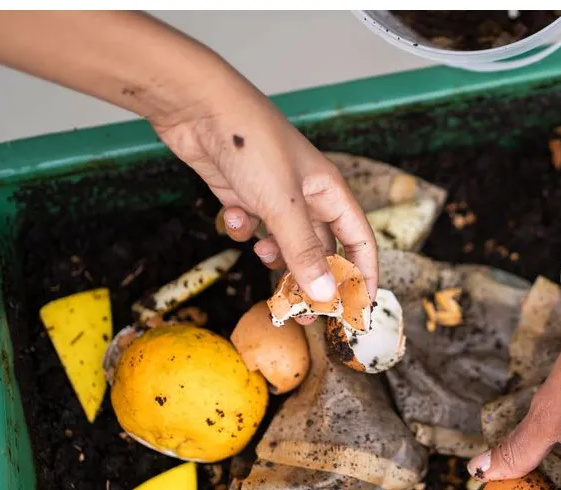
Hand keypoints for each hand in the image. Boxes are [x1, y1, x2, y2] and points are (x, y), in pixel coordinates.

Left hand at [151, 81, 377, 304]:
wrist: (198, 108)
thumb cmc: (251, 144)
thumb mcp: (282, 206)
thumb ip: (304, 253)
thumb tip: (326, 296)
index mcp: (329, 192)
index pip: (359, 241)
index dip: (362, 275)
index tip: (357, 310)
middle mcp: (306, 195)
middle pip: (321, 248)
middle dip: (312, 279)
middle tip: (304, 311)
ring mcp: (272, 195)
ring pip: (284, 241)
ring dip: (276, 258)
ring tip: (265, 264)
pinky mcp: (242, 194)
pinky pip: (250, 226)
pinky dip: (241, 229)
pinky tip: (231, 217)